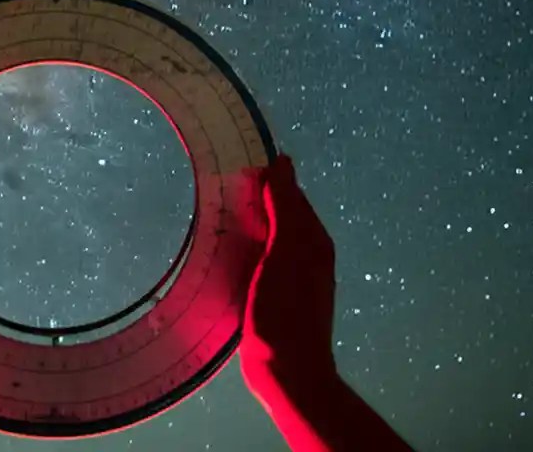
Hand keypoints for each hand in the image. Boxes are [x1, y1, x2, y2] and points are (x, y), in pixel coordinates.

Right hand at [241, 154, 336, 379]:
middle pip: (282, 214)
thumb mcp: (283, 252)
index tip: (235, 163)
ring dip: (249, 222)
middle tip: (221, 184)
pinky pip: (261, 258)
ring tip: (218, 212)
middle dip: (257, 197)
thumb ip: (284, 208)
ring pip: (270, 236)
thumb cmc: (285, 309)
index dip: (268, 177)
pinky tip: (226, 250)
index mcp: (314, 240)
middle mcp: (309, 254)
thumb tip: (282, 163)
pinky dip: (246, 247)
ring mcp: (294, 277)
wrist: (286, 369)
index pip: (292, 194)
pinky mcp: (276, 295)